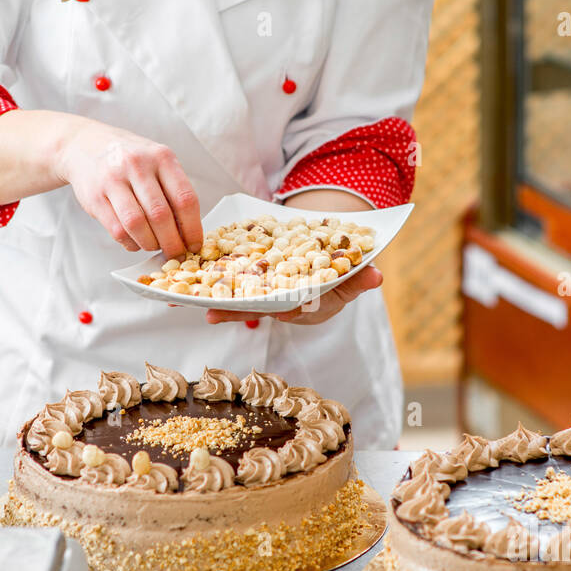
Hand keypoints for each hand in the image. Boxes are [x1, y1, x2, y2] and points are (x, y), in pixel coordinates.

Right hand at [0, 110, 201, 257]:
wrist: (84, 145)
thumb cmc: (130, 159)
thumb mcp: (156, 161)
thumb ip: (173, 190)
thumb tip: (189, 231)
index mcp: (161, 157)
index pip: (185, 199)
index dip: (192, 228)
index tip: (195, 244)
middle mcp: (137, 165)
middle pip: (161, 216)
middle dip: (172, 243)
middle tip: (176, 254)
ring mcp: (113, 180)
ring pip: (137, 225)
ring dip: (150, 244)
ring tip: (154, 246)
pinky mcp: (94, 197)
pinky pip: (117, 230)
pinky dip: (130, 243)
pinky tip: (135, 242)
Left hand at [205, 266, 382, 325]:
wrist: (323, 256)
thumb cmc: (338, 273)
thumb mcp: (352, 276)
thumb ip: (360, 278)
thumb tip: (376, 275)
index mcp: (310, 305)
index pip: (298, 308)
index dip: (288, 309)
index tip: (278, 311)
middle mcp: (287, 305)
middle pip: (261, 308)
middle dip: (239, 311)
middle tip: (214, 314)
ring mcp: (269, 296)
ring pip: (244, 300)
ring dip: (222, 303)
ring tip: (200, 308)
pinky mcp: (255, 283)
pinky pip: (235, 284)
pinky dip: (216, 285)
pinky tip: (194, 285)